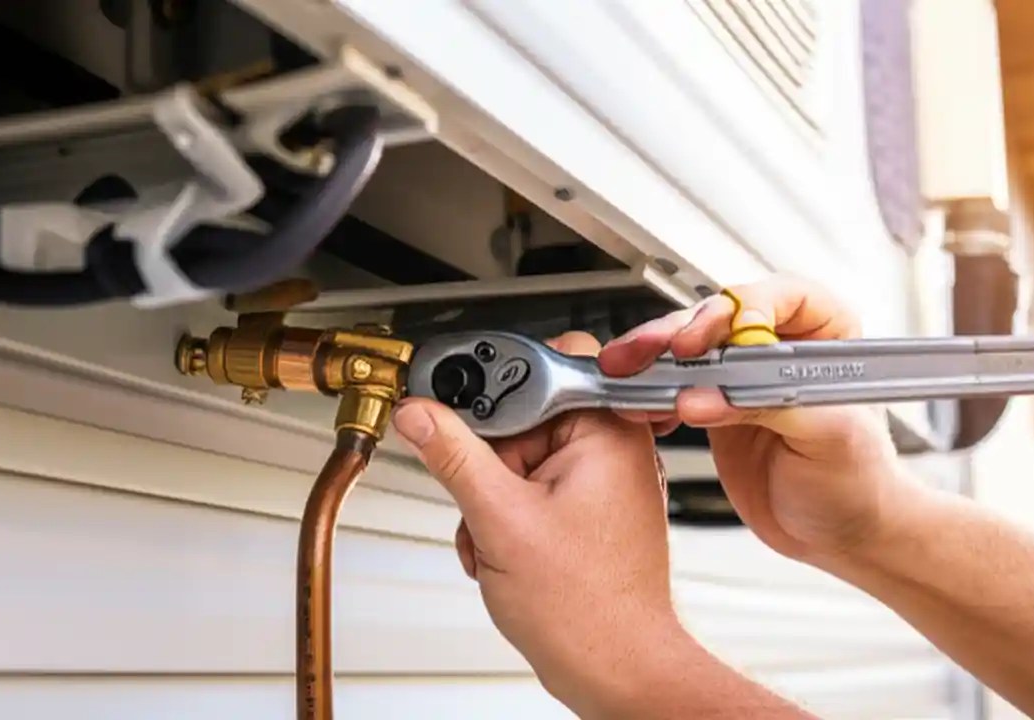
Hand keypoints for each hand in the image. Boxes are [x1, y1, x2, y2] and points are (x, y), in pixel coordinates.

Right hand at [390, 332, 694, 716]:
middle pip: (524, 415)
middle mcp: (614, 446)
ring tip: (497, 539)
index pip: (547, 362)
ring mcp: (602, 481)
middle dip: (488, 461)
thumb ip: (454, 456)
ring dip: (491, 497)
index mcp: (607, 429)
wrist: (615, 668)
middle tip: (486, 499)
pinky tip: (503, 552)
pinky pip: (532, 490)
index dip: (498, 388)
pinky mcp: (588, 510)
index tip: (461, 409)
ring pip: (520, 457)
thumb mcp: (500, 519)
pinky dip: (506, 518)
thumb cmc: (587, 608)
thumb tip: (418, 413)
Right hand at [598, 275, 923, 566]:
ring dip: (652, 359)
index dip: (739, 309)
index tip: (710, 337)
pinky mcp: (714, 408)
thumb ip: (769, 407)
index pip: (776, 296)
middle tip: (648, 349)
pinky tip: (636, 404)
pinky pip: (674, 389)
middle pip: (719, 319)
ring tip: (624, 371)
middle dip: (677, 332)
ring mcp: (742, 377)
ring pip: (689, 351)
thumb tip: (704, 397)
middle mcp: (779, 346)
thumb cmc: (860, 482)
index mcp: (825, 333)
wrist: (843, 535)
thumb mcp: (830, 437)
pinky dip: (650, 395)